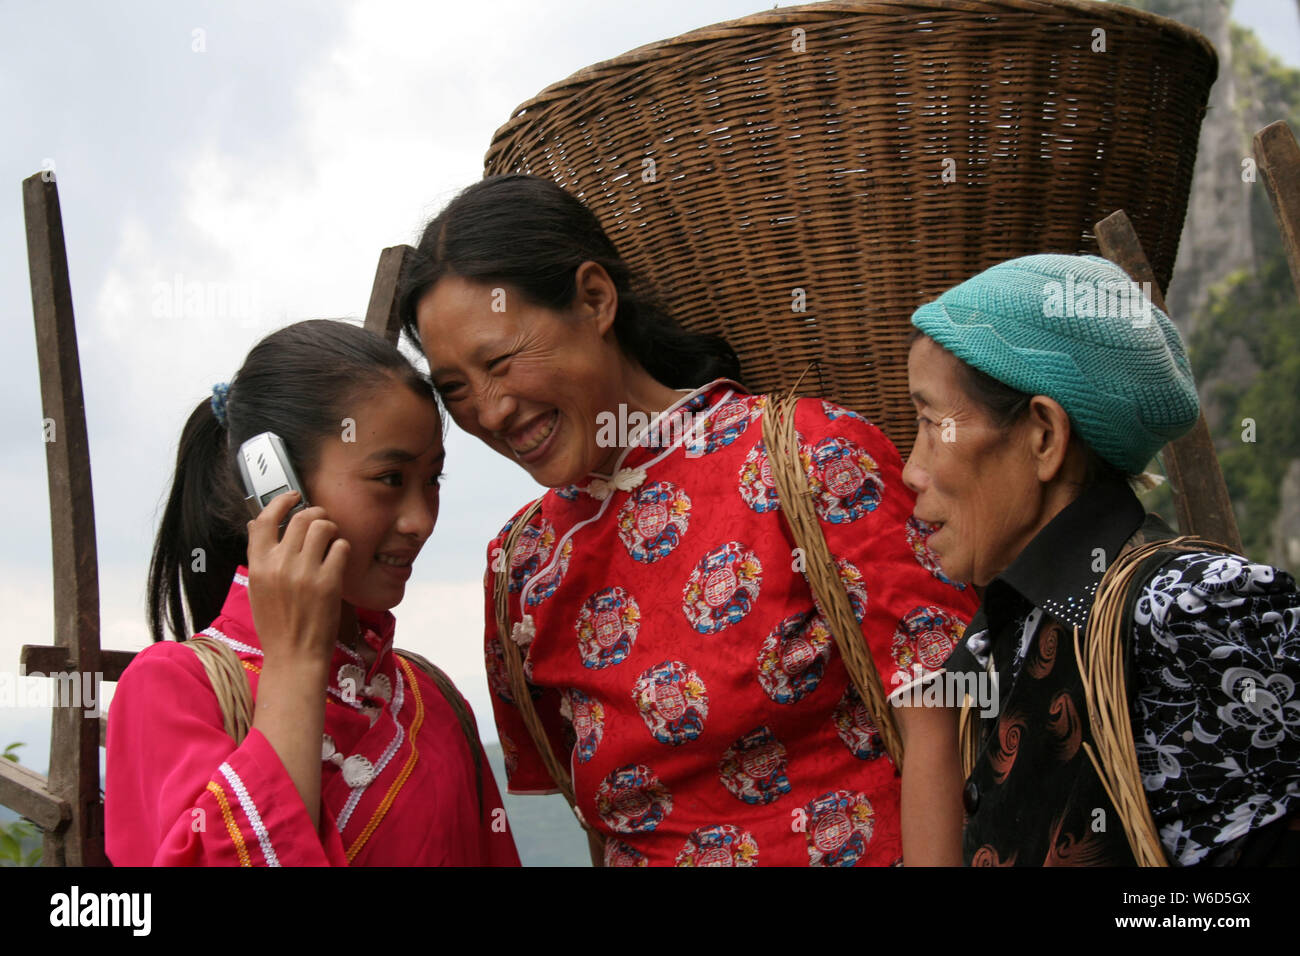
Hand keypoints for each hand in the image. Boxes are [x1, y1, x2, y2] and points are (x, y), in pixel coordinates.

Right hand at [246, 491, 350, 668]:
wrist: (294, 656)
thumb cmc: (277, 625)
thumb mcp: (258, 589)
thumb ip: (260, 558)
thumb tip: (255, 525)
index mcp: (258, 566)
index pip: (262, 520)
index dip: (279, 502)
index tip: (292, 496)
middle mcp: (279, 565)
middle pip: (300, 517)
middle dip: (316, 513)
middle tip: (323, 521)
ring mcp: (304, 572)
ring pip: (323, 526)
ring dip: (331, 528)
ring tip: (332, 540)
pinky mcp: (328, 582)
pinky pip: (341, 547)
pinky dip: (343, 548)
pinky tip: (339, 560)